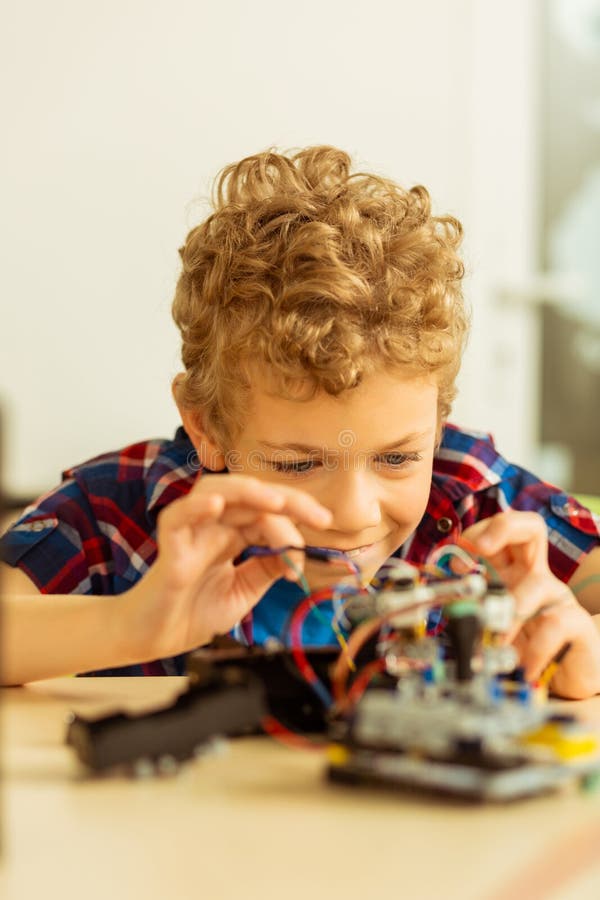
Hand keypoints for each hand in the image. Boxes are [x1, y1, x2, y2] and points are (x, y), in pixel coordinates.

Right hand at [125, 474, 331, 661]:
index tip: (326, 528)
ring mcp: (190, 532)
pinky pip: (178, 517)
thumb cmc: (193, 611)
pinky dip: (195, 507)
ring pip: (214, 491)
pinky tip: (215, 506)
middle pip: (250, 494)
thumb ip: (269, 568)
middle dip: (287, 499)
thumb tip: (298, 551)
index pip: (268, 510)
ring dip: (247, 492)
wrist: (156, 639)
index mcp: (232, 532)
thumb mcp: (245, 590)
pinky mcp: (169, 548)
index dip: (298, 515)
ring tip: (276, 502)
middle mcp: (213, 525)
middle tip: (319, 517)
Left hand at [462, 511, 599, 698]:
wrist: (566, 679)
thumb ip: (470, 605)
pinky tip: (525, 668)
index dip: (476, 535)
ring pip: (537, 583)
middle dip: (503, 528)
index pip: (500, 531)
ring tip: (495, 639)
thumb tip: (443, 598)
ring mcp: (558, 597)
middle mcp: (537, 575)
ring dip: (510, 610)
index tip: (455, 563)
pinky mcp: (577, 624)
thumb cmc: (521, 646)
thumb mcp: (489, 622)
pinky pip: (556, 625)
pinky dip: (535, 649)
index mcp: (512, 569)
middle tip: (480, 550)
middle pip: (531, 528)